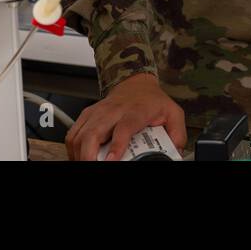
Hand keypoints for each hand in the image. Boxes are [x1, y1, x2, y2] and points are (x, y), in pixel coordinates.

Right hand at [65, 73, 186, 160]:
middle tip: (93, 166)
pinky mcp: (87, 115)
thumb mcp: (173, 114)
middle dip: (88, 154)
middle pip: (94, 132)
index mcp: (136, 110)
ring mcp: (98, 112)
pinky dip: (73, 148)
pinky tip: (80, 157)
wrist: (137, 84)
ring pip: (79, 134)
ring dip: (79, 154)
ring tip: (87, 163)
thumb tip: (176, 152)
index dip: (116, 145)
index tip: (111, 160)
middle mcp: (114, 111)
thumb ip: (177, 134)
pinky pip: (73, 134)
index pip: (124, 128)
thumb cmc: (152, 101)